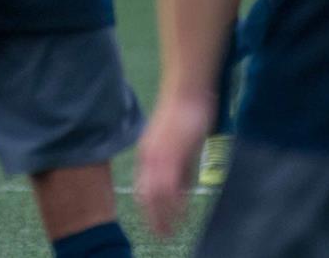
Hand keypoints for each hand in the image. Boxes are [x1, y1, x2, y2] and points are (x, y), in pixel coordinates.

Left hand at [133, 91, 215, 236]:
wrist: (186, 92)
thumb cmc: (185, 115)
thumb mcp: (177, 144)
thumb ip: (179, 166)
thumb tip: (183, 188)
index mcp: (147, 154)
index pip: (142, 188)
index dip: (147, 208)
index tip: (153, 224)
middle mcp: (148, 157)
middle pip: (146, 195)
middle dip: (152, 218)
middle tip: (160, 236)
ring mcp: (159, 156)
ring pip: (156, 195)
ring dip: (162, 216)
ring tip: (168, 233)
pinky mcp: (172, 154)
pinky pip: (170, 185)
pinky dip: (175, 204)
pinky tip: (181, 216)